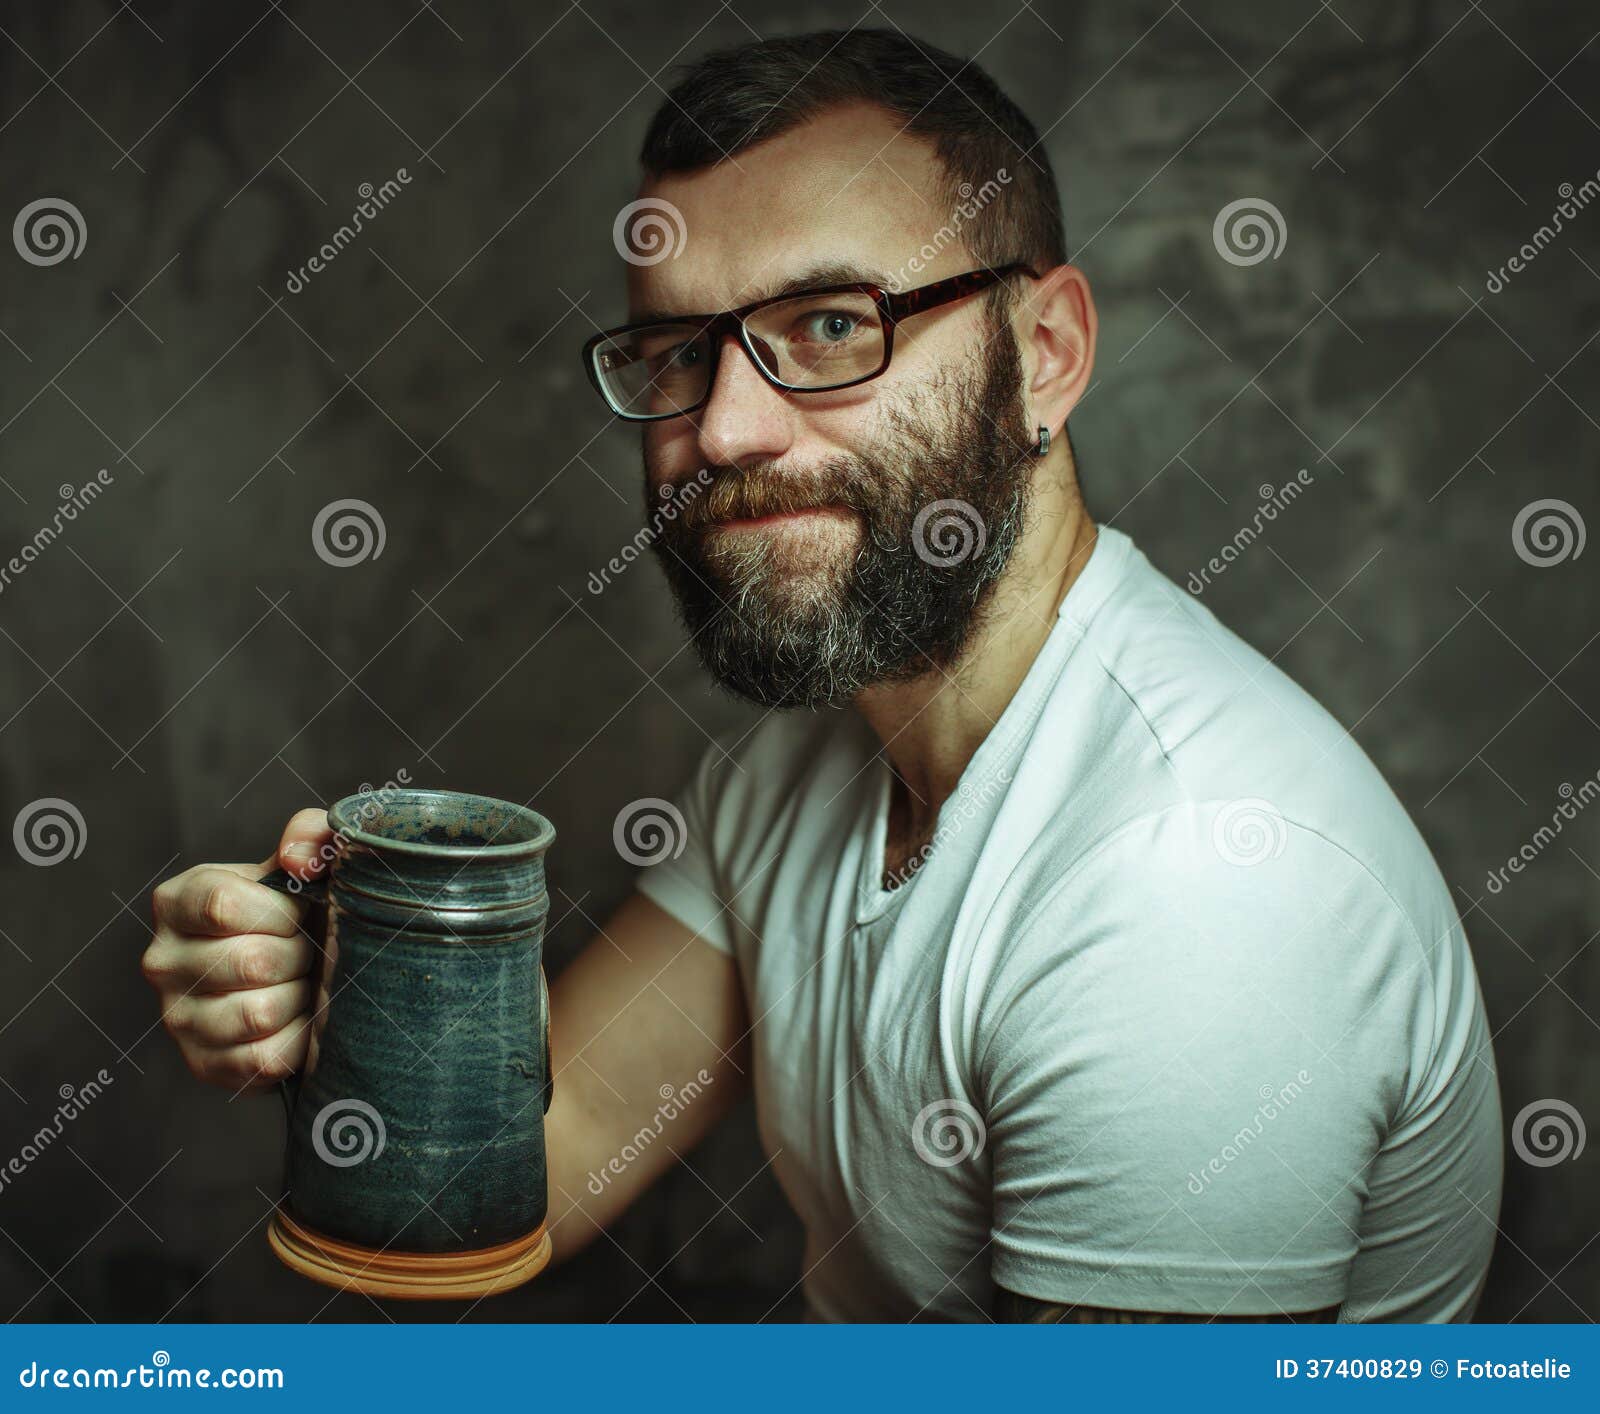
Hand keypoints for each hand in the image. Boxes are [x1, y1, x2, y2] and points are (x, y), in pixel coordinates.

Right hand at [140, 808, 330, 1092]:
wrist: (307, 969)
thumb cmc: (302, 908)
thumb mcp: (306, 859)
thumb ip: (311, 834)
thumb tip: (298, 860)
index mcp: (178, 901)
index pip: (222, 905)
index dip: (281, 911)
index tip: (302, 910)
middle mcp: (162, 960)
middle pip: (249, 962)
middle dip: (301, 955)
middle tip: (309, 951)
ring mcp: (178, 1018)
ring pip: (258, 1014)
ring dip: (302, 998)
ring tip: (305, 983)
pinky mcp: (204, 1065)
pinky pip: (265, 1059)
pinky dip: (301, 1040)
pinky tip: (303, 1020)